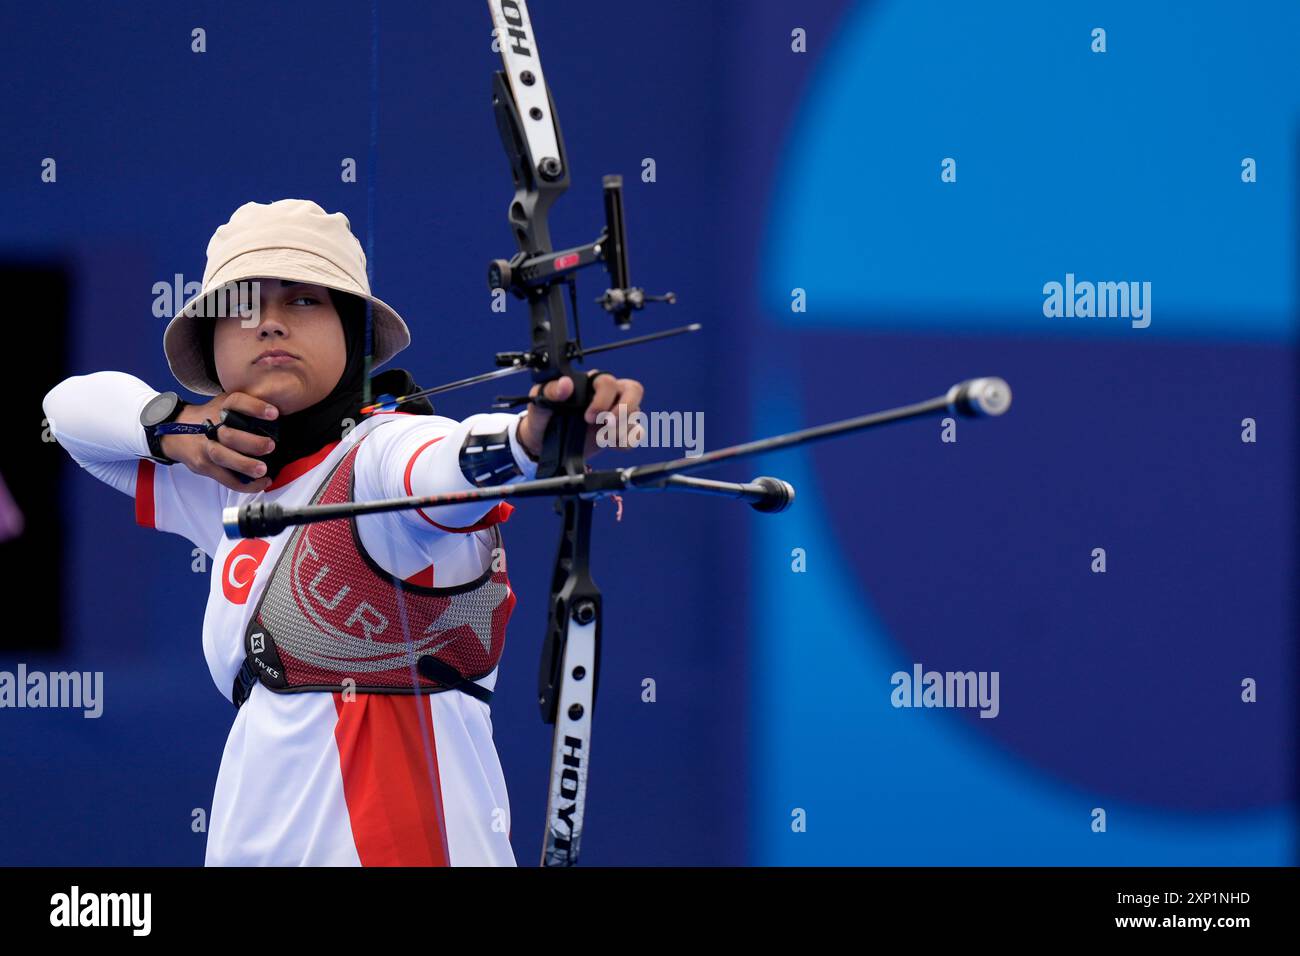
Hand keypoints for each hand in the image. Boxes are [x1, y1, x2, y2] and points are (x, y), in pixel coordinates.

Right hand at [161, 392, 278, 491]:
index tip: (274, 414)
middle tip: (271, 446)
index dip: (255, 407)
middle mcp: (212, 427)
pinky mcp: (205, 466)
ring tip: (263, 470)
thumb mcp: (224, 404)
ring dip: (245, 466)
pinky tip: (262, 482)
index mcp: (220, 408)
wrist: (176, 433)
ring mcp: (206, 448)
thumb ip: (246, 407)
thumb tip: (278, 413)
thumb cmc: (210, 418)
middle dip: (251, 442)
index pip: (237, 401)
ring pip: (223, 458)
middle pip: (229, 435)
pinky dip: (245, 484)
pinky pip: (226, 479)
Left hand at [516, 372, 644, 459]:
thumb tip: (566, 384)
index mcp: (590, 383)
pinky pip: (636, 433)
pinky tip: (612, 444)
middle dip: (624, 409)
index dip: (603, 399)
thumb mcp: (540, 401)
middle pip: (634, 390)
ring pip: (636, 414)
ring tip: (603, 438)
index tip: (588, 417)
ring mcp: (615, 413)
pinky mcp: (618, 431)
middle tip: (607, 424)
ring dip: (622, 429)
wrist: (543, 443)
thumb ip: (551, 390)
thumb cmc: (543, 416)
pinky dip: (628, 441)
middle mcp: (607, 394)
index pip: (609, 381)